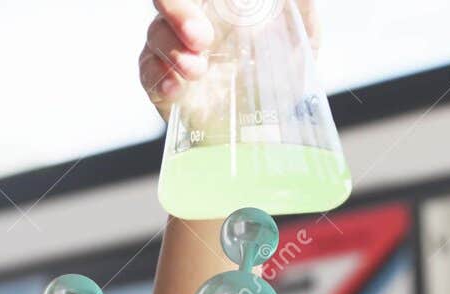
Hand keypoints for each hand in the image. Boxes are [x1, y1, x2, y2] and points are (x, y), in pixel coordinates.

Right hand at [140, 0, 320, 122]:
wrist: (275, 125)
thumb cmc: (283, 71)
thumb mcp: (301, 37)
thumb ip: (300, 10)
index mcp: (218, 5)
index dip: (188, 0)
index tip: (211, 4)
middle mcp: (192, 23)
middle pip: (167, 2)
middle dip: (178, 12)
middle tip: (201, 38)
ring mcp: (175, 53)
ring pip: (156, 35)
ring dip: (172, 50)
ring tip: (197, 70)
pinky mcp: (164, 86)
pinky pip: (148, 73)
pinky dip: (158, 77)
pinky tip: (175, 88)